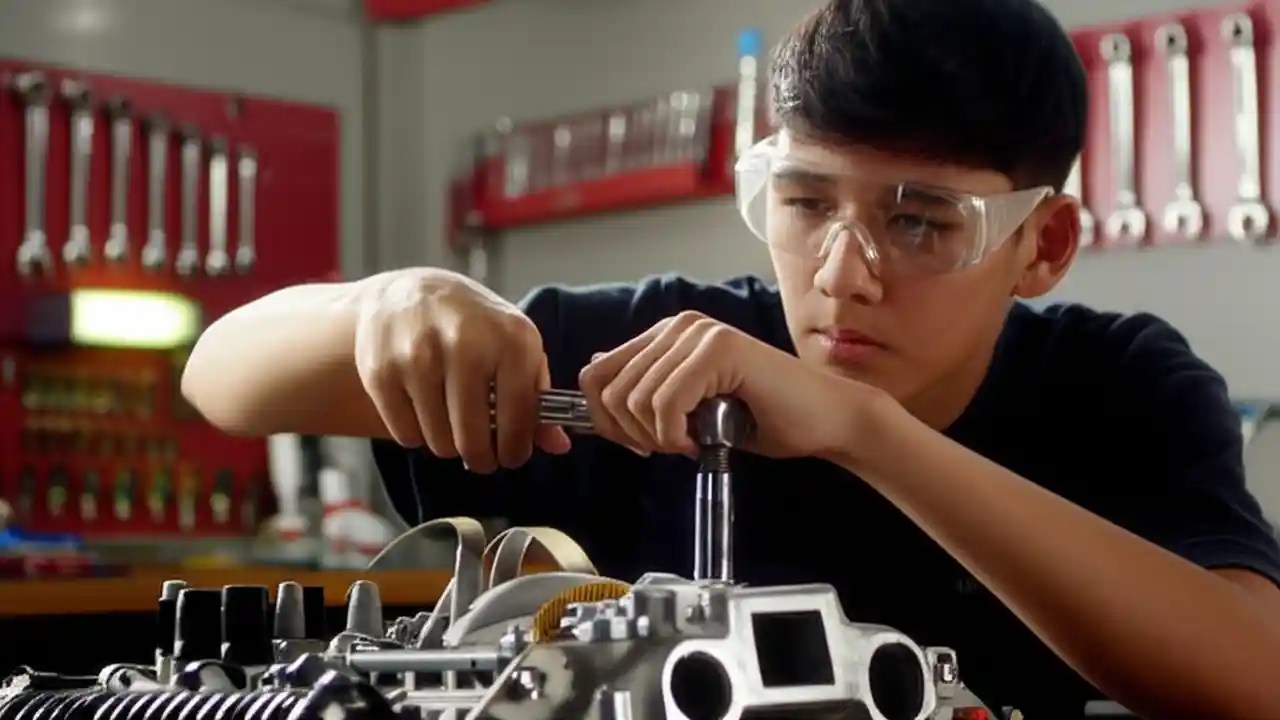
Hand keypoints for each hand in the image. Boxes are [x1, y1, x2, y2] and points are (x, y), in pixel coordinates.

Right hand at [353, 269, 570, 471]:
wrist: (408, 295)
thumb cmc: (473, 327)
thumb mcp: (515, 348)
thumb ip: (537, 397)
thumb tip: (559, 446)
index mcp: (512, 339)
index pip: (519, 419)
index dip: (516, 449)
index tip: (510, 456)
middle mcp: (466, 344)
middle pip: (473, 439)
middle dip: (480, 457)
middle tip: (478, 454)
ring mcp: (419, 356)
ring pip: (439, 441)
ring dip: (447, 444)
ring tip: (450, 422)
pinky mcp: (381, 370)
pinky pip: (406, 435)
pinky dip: (415, 435)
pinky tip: (423, 411)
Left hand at [577, 311, 885, 460]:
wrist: (823, 420)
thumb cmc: (763, 418)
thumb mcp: (689, 407)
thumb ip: (646, 386)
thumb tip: (593, 368)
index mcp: (667, 335)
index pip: (597, 374)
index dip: (605, 420)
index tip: (638, 444)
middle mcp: (679, 326)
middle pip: (608, 388)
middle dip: (629, 433)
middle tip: (667, 447)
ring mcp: (700, 333)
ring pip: (635, 398)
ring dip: (656, 436)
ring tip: (689, 441)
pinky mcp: (720, 349)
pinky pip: (666, 402)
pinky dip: (674, 434)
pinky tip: (698, 440)